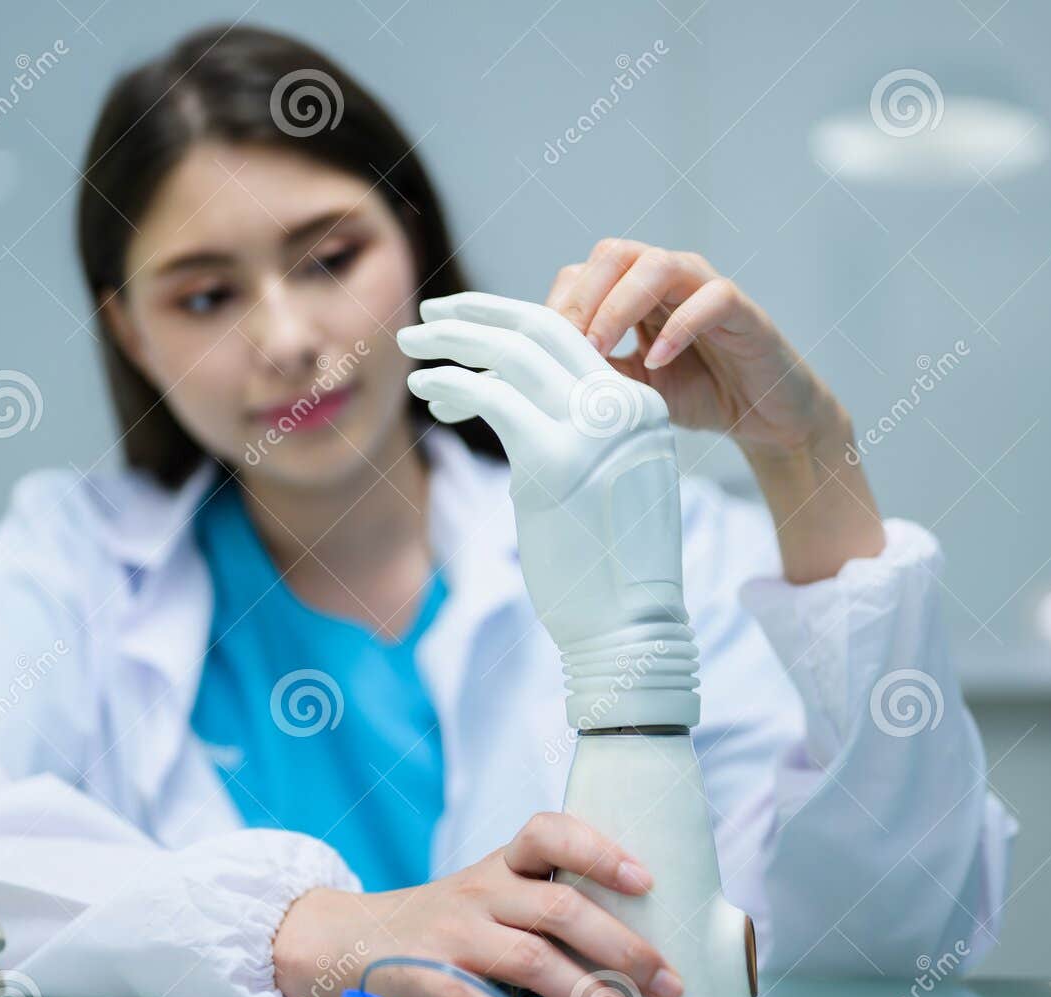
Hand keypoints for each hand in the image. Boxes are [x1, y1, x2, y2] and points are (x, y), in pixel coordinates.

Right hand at [272, 812, 684, 996]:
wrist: (353, 939)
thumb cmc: (447, 921)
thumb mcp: (492, 892)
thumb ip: (547, 901)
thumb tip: (637, 944)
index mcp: (503, 863)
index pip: (551, 833)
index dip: (600, 851)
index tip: (646, 881)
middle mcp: (481, 890)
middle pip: (560, 909)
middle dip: (624, 949)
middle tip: (669, 984)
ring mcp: (454, 933)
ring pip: (533, 961)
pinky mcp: (429, 976)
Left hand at [396, 291, 699, 727]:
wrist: (631, 630)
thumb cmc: (610, 569)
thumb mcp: (606, 479)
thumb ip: (576, 433)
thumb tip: (511, 404)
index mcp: (640, 405)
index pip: (569, 337)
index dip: (508, 321)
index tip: (463, 324)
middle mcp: (623, 405)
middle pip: (540, 327)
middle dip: (476, 312)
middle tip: (428, 313)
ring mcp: (591, 429)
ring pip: (509, 352)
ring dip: (451, 340)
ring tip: (410, 343)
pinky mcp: (551, 459)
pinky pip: (488, 396)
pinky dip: (449, 383)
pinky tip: (424, 388)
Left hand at [546, 237, 842, 453]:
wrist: (763, 417)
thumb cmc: (698, 393)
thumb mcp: (632, 388)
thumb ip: (597, 371)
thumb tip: (543, 371)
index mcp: (634, 292)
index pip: (586, 273)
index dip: (561, 304)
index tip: (542, 349)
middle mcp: (668, 279)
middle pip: (614, 254)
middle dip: (583, 298)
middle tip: (567, 345)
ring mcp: (705, 288)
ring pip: (657, 264)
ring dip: (619, 304)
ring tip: (600, 348)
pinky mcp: (743, 310)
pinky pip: (711, 299)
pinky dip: (679, 327)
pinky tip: (658, 360)